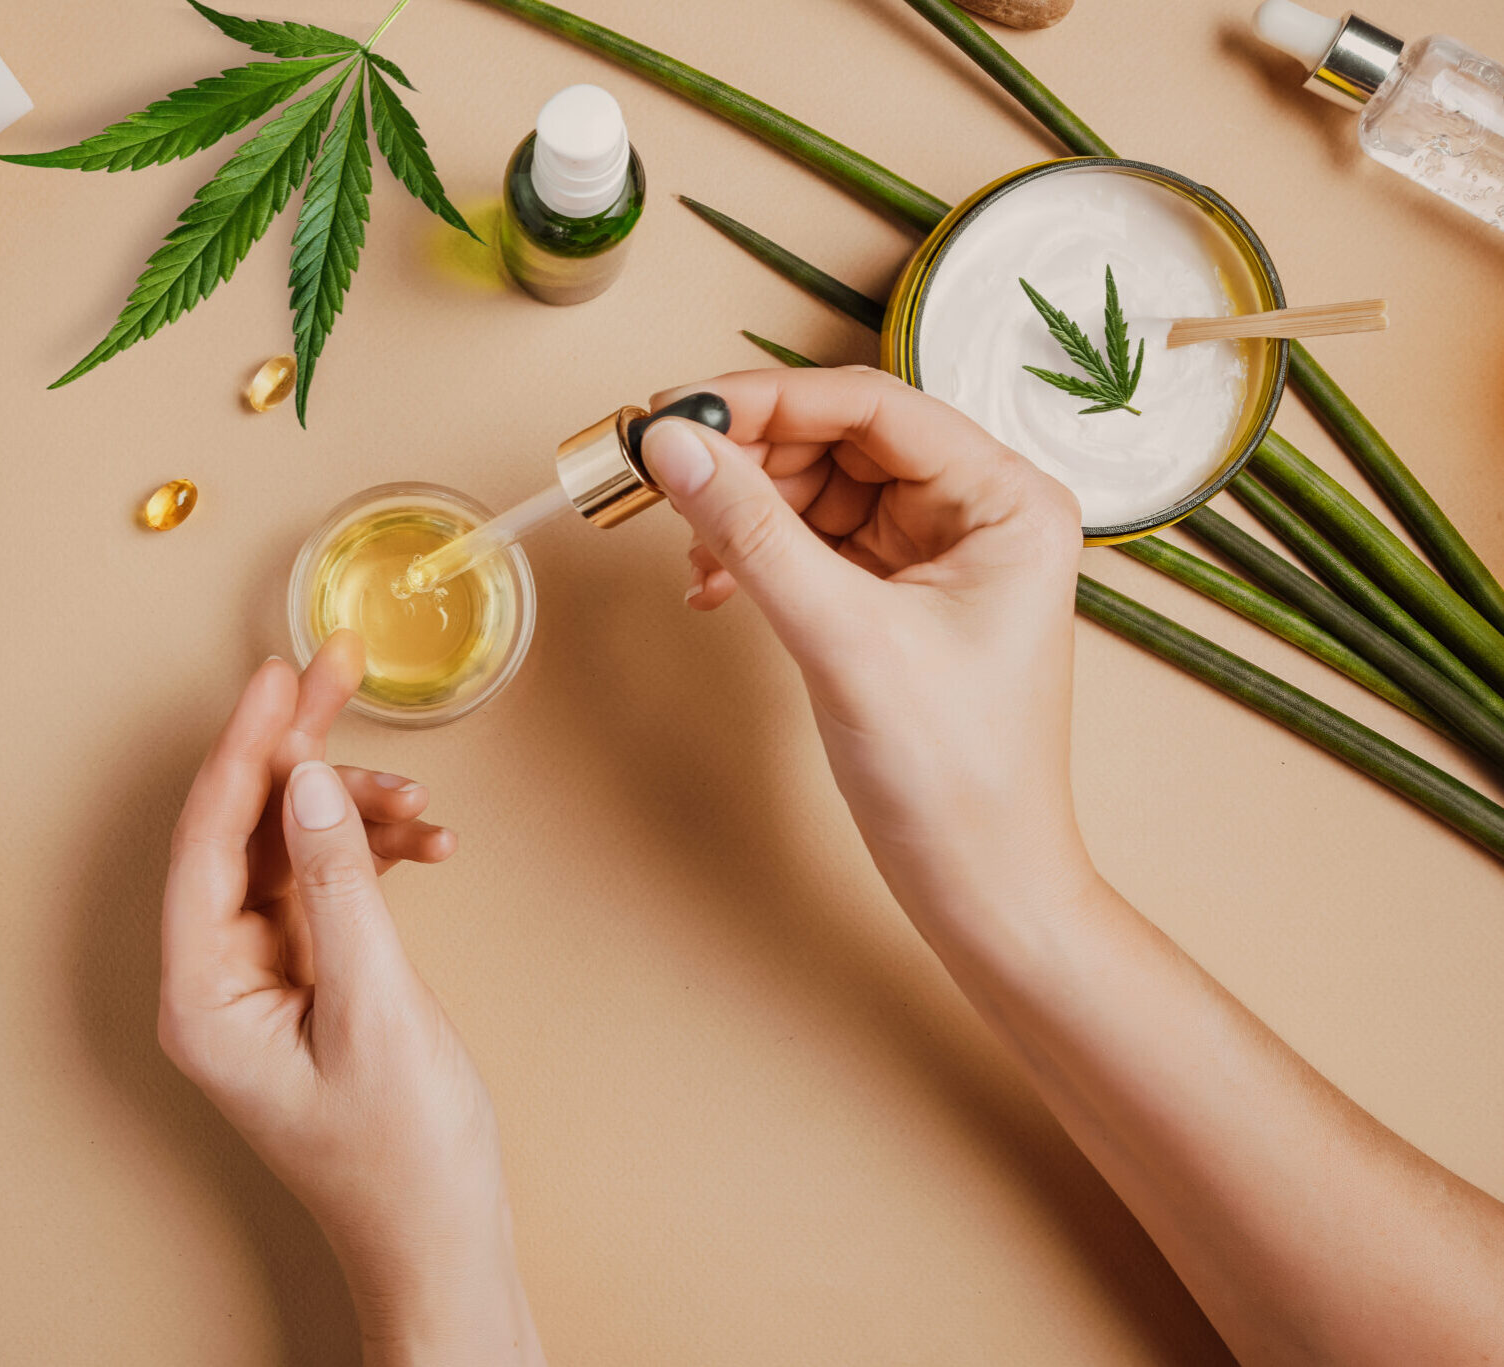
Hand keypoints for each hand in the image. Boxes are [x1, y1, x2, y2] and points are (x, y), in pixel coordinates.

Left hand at [159, 633, 541, 1364]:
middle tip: (335, 670)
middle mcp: (215, 979)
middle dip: (295, 753)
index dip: (243, 747)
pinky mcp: (306, 978)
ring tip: (421, 805)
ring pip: (291, 849)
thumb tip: (311, 785)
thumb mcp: (376, 1010)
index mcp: (201, 995)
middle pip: (243, 830)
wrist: (440, 1238)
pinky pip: (326, 884)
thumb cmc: (401, 1156)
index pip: (206, 840)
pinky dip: (374, 855)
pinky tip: (425, 846)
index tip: (278, 677)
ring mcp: (260, 977)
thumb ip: (341, 888)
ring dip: (354, 812)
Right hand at [642, 366, 1090, 917]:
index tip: (676, 412)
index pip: (872, 406)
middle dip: (749, 459)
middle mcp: (982, 512)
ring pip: (820, 489)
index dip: (766, 400)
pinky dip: (761, 554)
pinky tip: (717, 586)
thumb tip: (673, 444)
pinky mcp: (902, 597)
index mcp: (1008, 499)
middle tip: (664, 474)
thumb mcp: (842, 639)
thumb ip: (753, 531)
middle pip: (841, 440)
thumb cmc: (953, 777)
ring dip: (748, 511)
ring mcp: (941, 555)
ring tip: (697, 554)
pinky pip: (817, 542)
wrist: (978, 886)